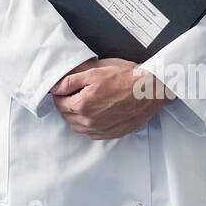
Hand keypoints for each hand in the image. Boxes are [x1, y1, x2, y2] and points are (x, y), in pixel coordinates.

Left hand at [51, 58, 173, 138]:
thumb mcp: (95, 72)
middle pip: (67, 116)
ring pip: (78, 127)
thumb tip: (55, 88)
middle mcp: (90, 121)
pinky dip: (90, 125)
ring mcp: (101, 129)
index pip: (59, 104)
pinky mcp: (112, 134)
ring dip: (77, 116)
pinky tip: (98, 113)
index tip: (66, 90)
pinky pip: (92, 133)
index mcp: (83, 104)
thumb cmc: (126, 78)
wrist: (150, 90)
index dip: (60, 95)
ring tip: (88, 103)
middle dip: (68, 105)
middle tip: (77, 94)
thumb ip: (71, 81)